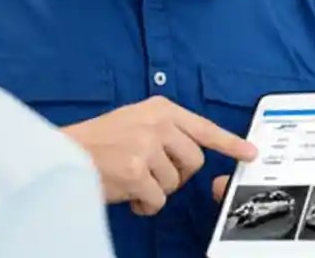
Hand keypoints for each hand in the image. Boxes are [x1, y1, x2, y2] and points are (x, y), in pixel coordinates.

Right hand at [62, 96, 256, 215]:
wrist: (65, 154)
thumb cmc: (99, 141)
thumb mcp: (135, 120)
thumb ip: (165, 130)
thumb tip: (194, 153)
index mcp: (160, 109)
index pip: (204, 127)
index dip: (230, 143)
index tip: (249, 153)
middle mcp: (157, 124)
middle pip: (194, 162)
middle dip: (177, 176)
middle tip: (152, 174)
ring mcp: (147, 147)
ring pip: (174, 184)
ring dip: (155, 190)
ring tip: (132, 180)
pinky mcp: (136, 172)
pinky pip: (157, 200)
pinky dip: (144, 205)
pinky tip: (128, 194)